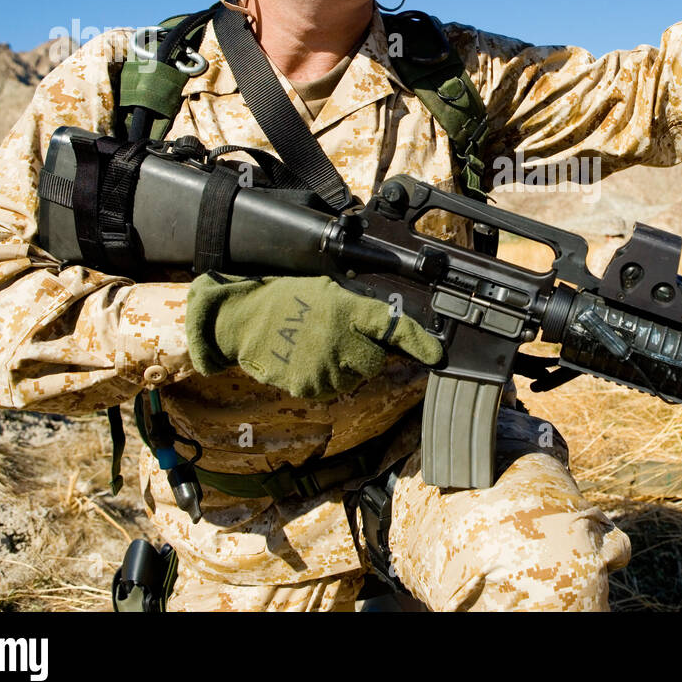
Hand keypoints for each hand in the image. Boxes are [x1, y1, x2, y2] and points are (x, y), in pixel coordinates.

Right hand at [185, 274, 443, 397]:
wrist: (245, 318)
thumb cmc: (287, 299)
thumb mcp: (329, 292)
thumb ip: (359, 309)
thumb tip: (387, 328)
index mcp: (350, 310)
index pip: (394, 327)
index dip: (420, 342)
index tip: (437, 354)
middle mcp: (342, 339)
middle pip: (374, 361)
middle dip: (364, 354)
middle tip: (339, 339)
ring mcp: (326, 365)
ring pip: (352, 378)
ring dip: (342, 368)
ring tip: (316, 347)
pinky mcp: (310, 385)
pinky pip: (329, 389)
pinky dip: (321, 379)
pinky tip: (305, 359)